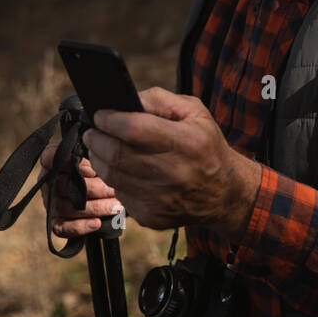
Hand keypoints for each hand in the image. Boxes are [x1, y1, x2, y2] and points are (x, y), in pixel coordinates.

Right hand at [38, 142, 124, 237]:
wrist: (104, 195)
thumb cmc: (99, 172)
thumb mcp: (95, 158)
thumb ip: (92, 156)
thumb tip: (96, 163)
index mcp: (53, 162)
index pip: (50, 157)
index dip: (68, 162)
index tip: (91, 169)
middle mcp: (48, 182)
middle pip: (63, 185)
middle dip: (92, 189)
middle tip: (113, 190)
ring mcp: (50, 203)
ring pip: (66, 207)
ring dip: (94, 208)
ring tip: (115, 207)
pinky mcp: (55, 223)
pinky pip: (62, 228)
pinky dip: (80, 226)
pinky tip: (97, 223)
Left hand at [81, 87, 261, 237]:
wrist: (224, 193)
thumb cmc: (205, 145)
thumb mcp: (193, 112)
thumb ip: (158, 100)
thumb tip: (125, 101)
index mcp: (187, 142)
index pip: (134, 129)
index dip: (109, 120)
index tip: (100, 114)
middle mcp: (175, 173)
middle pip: (117, 154)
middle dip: (96, 138)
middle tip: (92, 131)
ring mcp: (162, 199)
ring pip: (112, 176)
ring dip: (99, 158)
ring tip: (100, 146)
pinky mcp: (152, 217)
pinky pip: (120, 194)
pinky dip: (114, 179)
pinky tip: (120, 169)